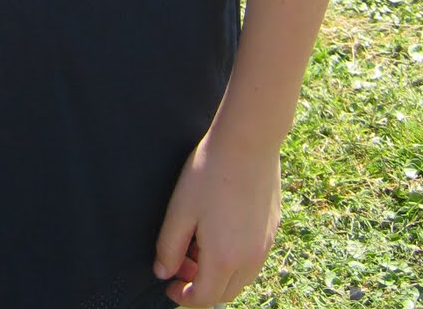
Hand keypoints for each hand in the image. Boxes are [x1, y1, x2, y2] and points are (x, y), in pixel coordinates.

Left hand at [153, 127, 280, 304]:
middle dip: (200, 286)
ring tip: (197, 244)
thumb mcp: (180, 210)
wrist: (248, 142)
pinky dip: (234, 258)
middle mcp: (250, 259)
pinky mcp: (272, 227)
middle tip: (180, 264)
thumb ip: (168, 246)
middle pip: (224, 292)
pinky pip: (253, 257)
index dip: (183, 297)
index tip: (169, 287)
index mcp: (225, 259)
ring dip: (218, 273)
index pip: (204, 297)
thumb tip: (163, 272)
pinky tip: (219, 230)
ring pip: (241, 277)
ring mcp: (265, 244)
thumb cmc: (210, 173)